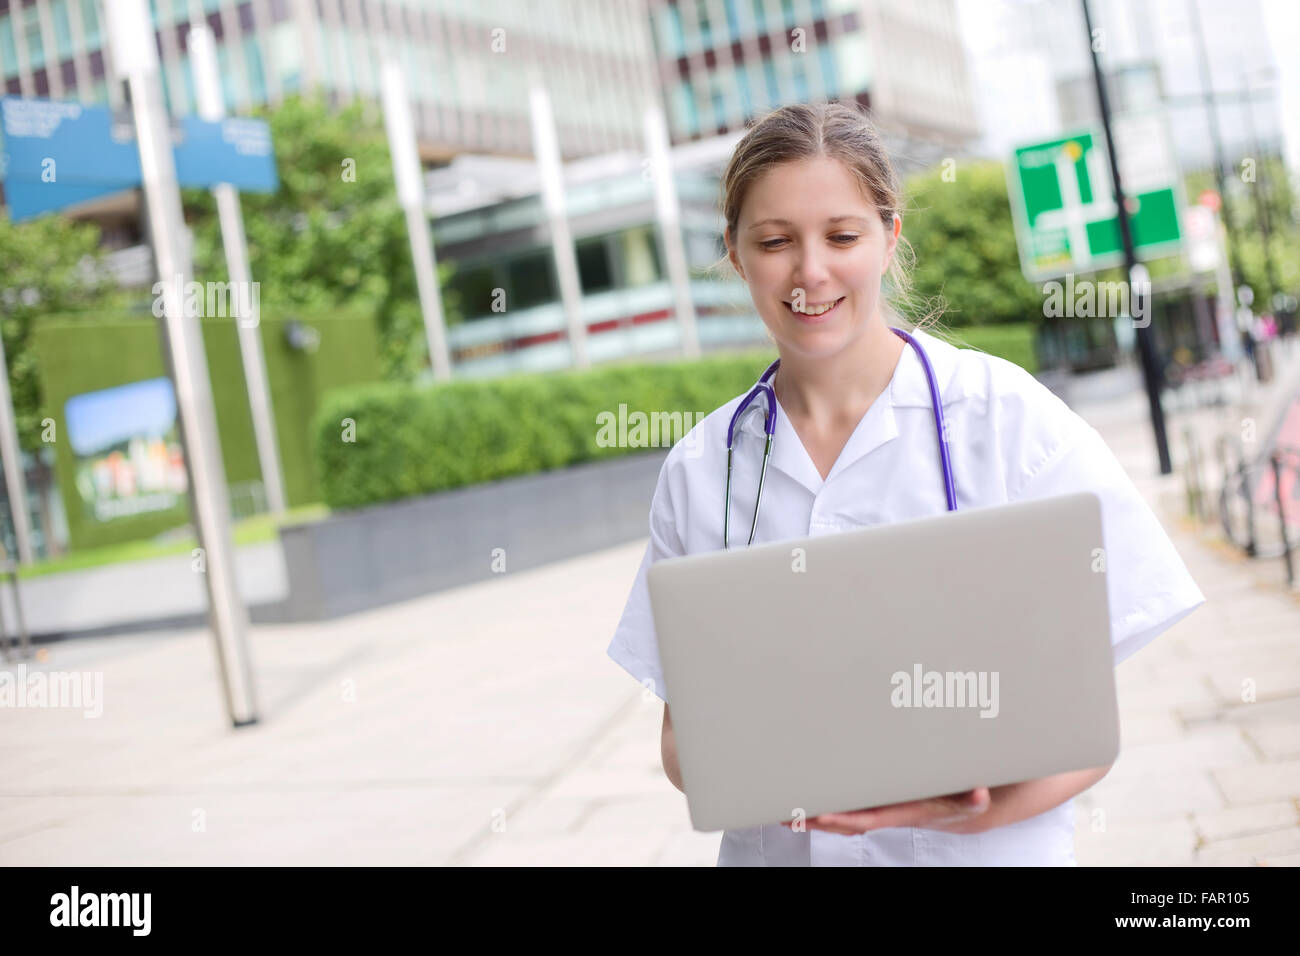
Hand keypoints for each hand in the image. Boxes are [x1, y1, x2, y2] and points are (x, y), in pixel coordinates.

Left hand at [780, 787, 991, 835]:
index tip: (820, 815)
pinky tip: (805, 799)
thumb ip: (974, 798)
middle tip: (785, 814)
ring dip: (813, 814)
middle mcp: (885, 813)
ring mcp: (878, 808)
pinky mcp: (876, 799)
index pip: (866, 818)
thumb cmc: (962, 799)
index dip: (842, 818)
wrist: (962, 806)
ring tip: (782, 810)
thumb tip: (979, 794)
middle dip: (815, 820)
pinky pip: (846, 804)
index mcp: (902, 813)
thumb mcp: (972, 798)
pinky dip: (825, 804)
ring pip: (840, 814)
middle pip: (843, 821)